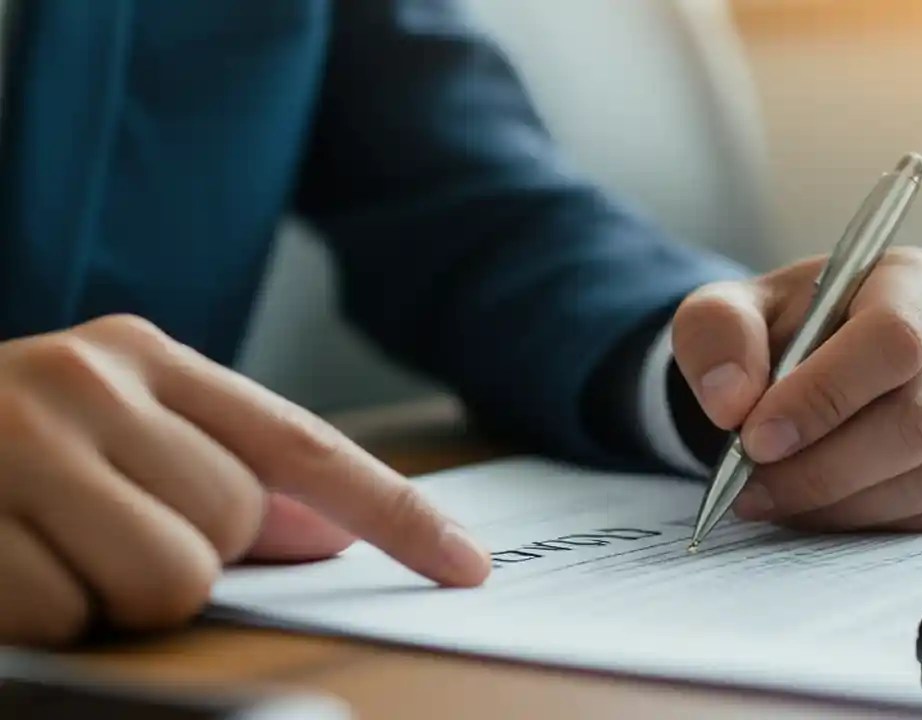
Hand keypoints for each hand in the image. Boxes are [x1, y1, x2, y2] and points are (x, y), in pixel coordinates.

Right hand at [0, 315, 489, 645]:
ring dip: (108, 598)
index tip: (466, 568)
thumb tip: (327, 531)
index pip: (306, 446)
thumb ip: (219, 475)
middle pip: (233, 531)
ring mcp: (14, 442)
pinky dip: (37, 616)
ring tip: (38, 551)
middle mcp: (85, 381)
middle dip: (179, 561)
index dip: (397, 513)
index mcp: (142, 357)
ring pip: (165, 584)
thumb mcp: (107, 435)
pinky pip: (65, 617)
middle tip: (85, 530)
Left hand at [672, 248, 921, 530]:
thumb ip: (717, 334)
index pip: (893, 338)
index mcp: (919, 279)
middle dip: (822, 464)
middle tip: (752, 480)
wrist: (807, 362)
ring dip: (837, 500)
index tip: (757, 437)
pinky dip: (861, 519)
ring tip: (770, 494)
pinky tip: (810, 505)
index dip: (824, 395)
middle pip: (915, 418)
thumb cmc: (781, 330)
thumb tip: (731, 400)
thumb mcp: (729, 310)